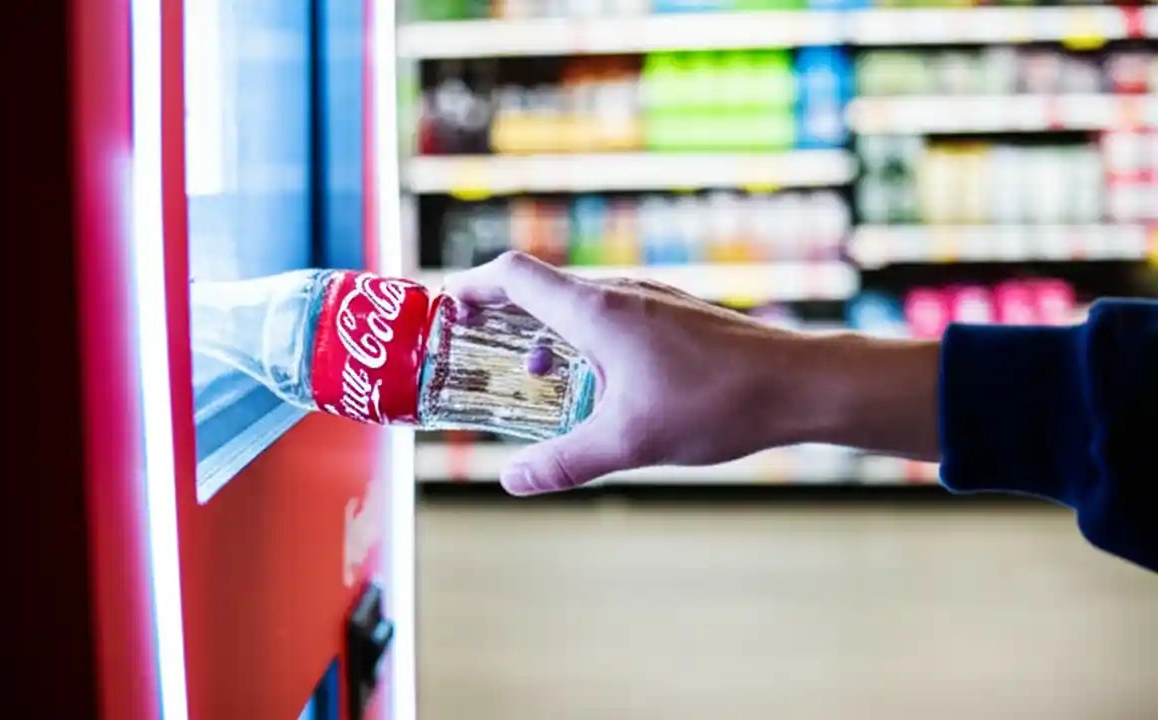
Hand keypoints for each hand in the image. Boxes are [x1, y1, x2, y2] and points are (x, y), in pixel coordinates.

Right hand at [445, 252, 940, 494]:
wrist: (799, 385)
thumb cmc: (714, 404)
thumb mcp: (628, 442)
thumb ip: (564, 462)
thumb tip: (512, 480)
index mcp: (596, 310)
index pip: (514, 275)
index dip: (471, 287)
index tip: (445, 311)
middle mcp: (621, 294)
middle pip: (541, 289)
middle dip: (502, 317)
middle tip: (474, 350)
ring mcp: (653, 303)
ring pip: (580, 306)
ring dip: (547, 334)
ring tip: (534, 379)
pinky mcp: (678, 318)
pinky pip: (612, 318)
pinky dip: (585, 341)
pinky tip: (600, 386)